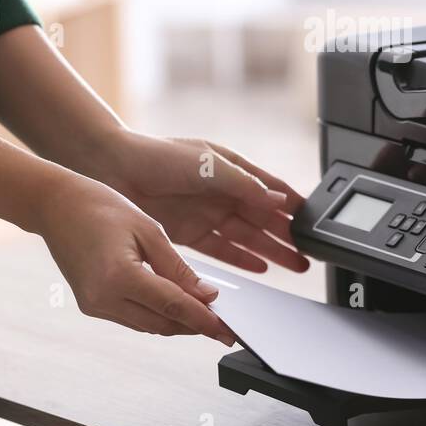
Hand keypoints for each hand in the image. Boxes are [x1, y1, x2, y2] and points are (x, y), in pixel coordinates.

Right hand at [32, 171, 237, 344]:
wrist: (56, 206)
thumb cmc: (100, 207)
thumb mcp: (149, 230)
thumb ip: (177, 268)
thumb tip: (205, 295)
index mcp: (118, 277)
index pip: (173, 306)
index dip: (203, 319)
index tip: (227, 328)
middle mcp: (102, 299)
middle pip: (161, 324)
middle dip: (194, 326)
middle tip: (223, 327)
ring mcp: (93, 306)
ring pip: (147, 326)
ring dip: (177, 323)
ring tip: (205, 317)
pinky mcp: (90, 305)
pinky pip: (132, 318)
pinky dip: (156, 315)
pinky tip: (175, 308)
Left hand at [98, 133, 308, 273]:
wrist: (112, 169)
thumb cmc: (156, 156)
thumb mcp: (208, 165)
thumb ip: (245, 185)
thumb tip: (279, 201)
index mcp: (231, 168)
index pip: (271, 190)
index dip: (294, 206)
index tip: (314, 222)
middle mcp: (222, 192)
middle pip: (263, 219)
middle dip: (288, 236)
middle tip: (308, 254)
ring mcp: (206, 213)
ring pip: (247, 237)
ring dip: (271, 251)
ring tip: (293, 266)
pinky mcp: (188, 233)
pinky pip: (222, 249)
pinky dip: (242, 259)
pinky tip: (259, 268)